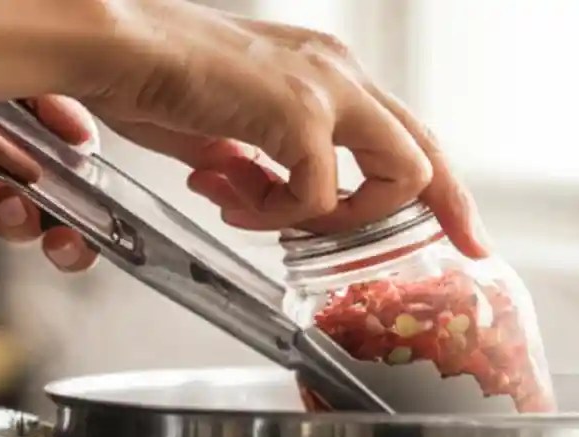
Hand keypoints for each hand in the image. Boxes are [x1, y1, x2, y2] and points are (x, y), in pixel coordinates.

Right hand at [75, 2, 487, 256]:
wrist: (111, 46)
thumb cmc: (152, 77)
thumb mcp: (222, 134)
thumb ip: (256, 166)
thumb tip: (259, 198)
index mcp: (325, 72)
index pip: (405, 132)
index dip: (440, 186)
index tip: (461, 229)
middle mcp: (338, 72)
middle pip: (429, 149)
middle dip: (453, 207)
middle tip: (467, 246)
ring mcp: (326, 88)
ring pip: (401, 173)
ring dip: (345, 218)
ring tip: (276, 221)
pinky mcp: (300, 112)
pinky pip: (318, 196)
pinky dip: (279, 217)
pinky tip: (235, 205)